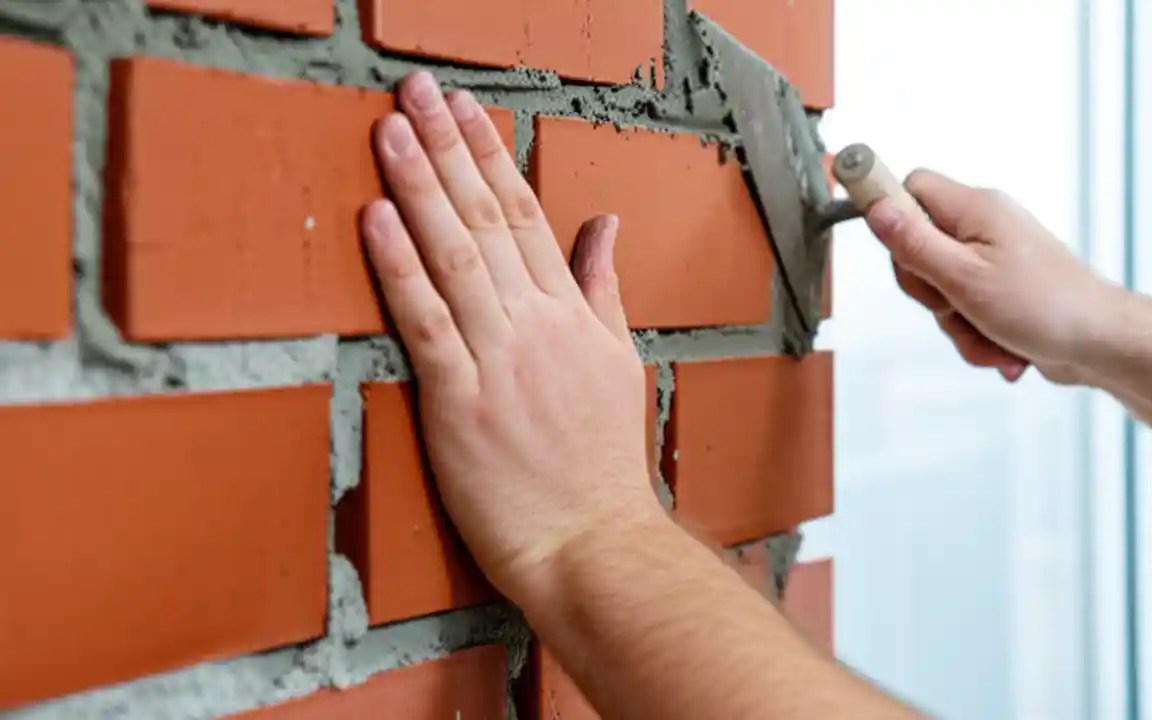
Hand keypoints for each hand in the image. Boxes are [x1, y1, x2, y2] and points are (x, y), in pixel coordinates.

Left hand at [360, 71, 665, 605]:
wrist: (594, 543)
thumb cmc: (602, 463)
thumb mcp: (618, 363)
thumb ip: (604, 289)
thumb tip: (605, 225)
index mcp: (572, 315)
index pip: (527, 216)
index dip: (492, 156)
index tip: (466, 109)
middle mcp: (536, 327)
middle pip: (487, 220)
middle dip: (450, 148)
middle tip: (418, 92)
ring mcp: (498, 362)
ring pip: (455, 258)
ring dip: (420, 189)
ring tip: (390, 132)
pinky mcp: (459, 404)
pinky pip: (426, 323)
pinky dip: (399, 268)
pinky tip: (377, 219)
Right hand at [865, 170, 1124, 384]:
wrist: (1103, 344)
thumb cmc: (1047, 307)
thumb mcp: (964, 278)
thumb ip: (914, 243)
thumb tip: (876, 206)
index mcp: (976, 210)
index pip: (911, 188)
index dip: (893, 217)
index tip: (896, 251)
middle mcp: (984, 227)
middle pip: (918, 247)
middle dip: (929, 292)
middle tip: (953, 304)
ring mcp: (993, 259)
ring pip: (940, 288)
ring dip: (956, 324)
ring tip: (989, 335)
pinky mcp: (1001, 289)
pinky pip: (964, 310)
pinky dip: (976, 334)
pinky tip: (1003, 347)